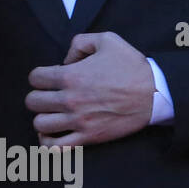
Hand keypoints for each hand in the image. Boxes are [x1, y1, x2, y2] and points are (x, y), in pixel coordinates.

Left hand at [25, 31, 153, 146]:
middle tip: (50, 96)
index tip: (50, 78)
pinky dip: (48, 143)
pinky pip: (57, 147)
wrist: (156, 93)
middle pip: (33, 102)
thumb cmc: (132, 66)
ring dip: (43, 118)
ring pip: (40, 124)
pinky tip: (52, 135)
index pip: (35, 78)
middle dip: (39, 96)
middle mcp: (70, 99)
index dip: (40, 76)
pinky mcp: (90, 137)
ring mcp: (79, 120)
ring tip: (52, 114)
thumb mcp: (107, 40)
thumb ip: (79, 43)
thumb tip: (65, 59)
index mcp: (70, 76)